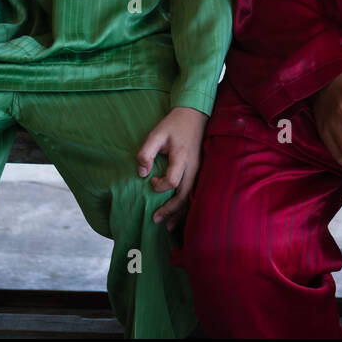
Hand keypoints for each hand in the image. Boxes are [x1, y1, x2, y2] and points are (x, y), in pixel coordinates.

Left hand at [136, 106, 207, 230]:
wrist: (195, 114)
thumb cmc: (174, 124)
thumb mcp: (156, 134)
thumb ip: (146, 153)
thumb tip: (142, 173)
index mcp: (182, 158)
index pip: (172, 182)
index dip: (159, 186)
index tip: (150, 180)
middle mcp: (193, 167)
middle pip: (184, 196)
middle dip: (170, 210)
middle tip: (156, 220)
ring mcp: (199, 170)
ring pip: (191, 197)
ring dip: (180, 213)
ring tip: (169, 226)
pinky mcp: (199, 171)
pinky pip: (194, 192)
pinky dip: (186, 205)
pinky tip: (180, 213)